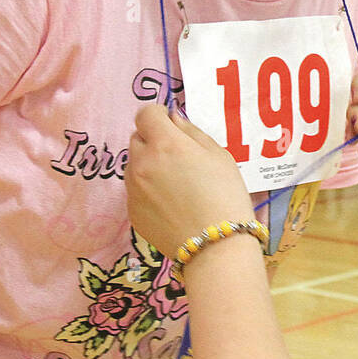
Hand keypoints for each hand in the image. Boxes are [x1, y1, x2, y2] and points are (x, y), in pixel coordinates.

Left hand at [126, 105, 255, 259]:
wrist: (215, 245)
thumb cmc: (225, 195)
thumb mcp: (219, 155)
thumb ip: (192, 132)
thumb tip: (173, 120)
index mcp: (165, 144)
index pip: (145, 114)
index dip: (158, 115)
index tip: (170, 124)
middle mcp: (142, 162)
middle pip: (137, 138)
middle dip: (153, 140)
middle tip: (177, 156)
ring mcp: (133, 188)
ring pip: (134, 164)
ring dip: (148, 164)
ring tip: (174, 183)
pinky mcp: (131, 211)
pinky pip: (135, 189)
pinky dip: (148, 189)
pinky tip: (170, 203)